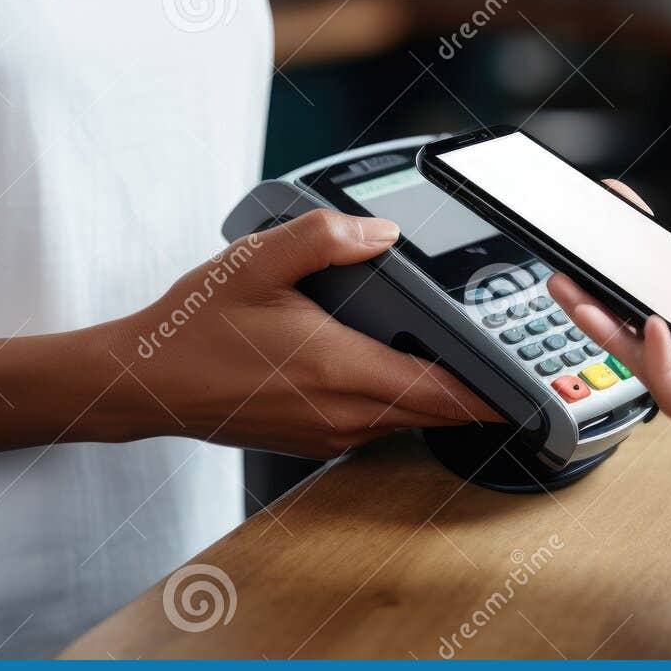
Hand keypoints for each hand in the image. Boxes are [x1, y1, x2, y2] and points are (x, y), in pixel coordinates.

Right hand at [110, 209, 499, 457]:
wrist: (142, 382)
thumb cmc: (194, 328)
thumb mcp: (255, 262)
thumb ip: (323, 237)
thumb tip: (380, 232)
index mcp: (342, 371)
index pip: (441, 393)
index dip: (492, 394)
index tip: (528, 390)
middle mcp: (343, 414)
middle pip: (434, 413)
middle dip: (476, 394)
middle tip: (510, 368)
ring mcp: (327, 433)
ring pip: (406, 422)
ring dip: (437, 399)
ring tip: (462, 364)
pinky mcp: (312, 439)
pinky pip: (375, 426)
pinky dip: (398, 404)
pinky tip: (394, 371)